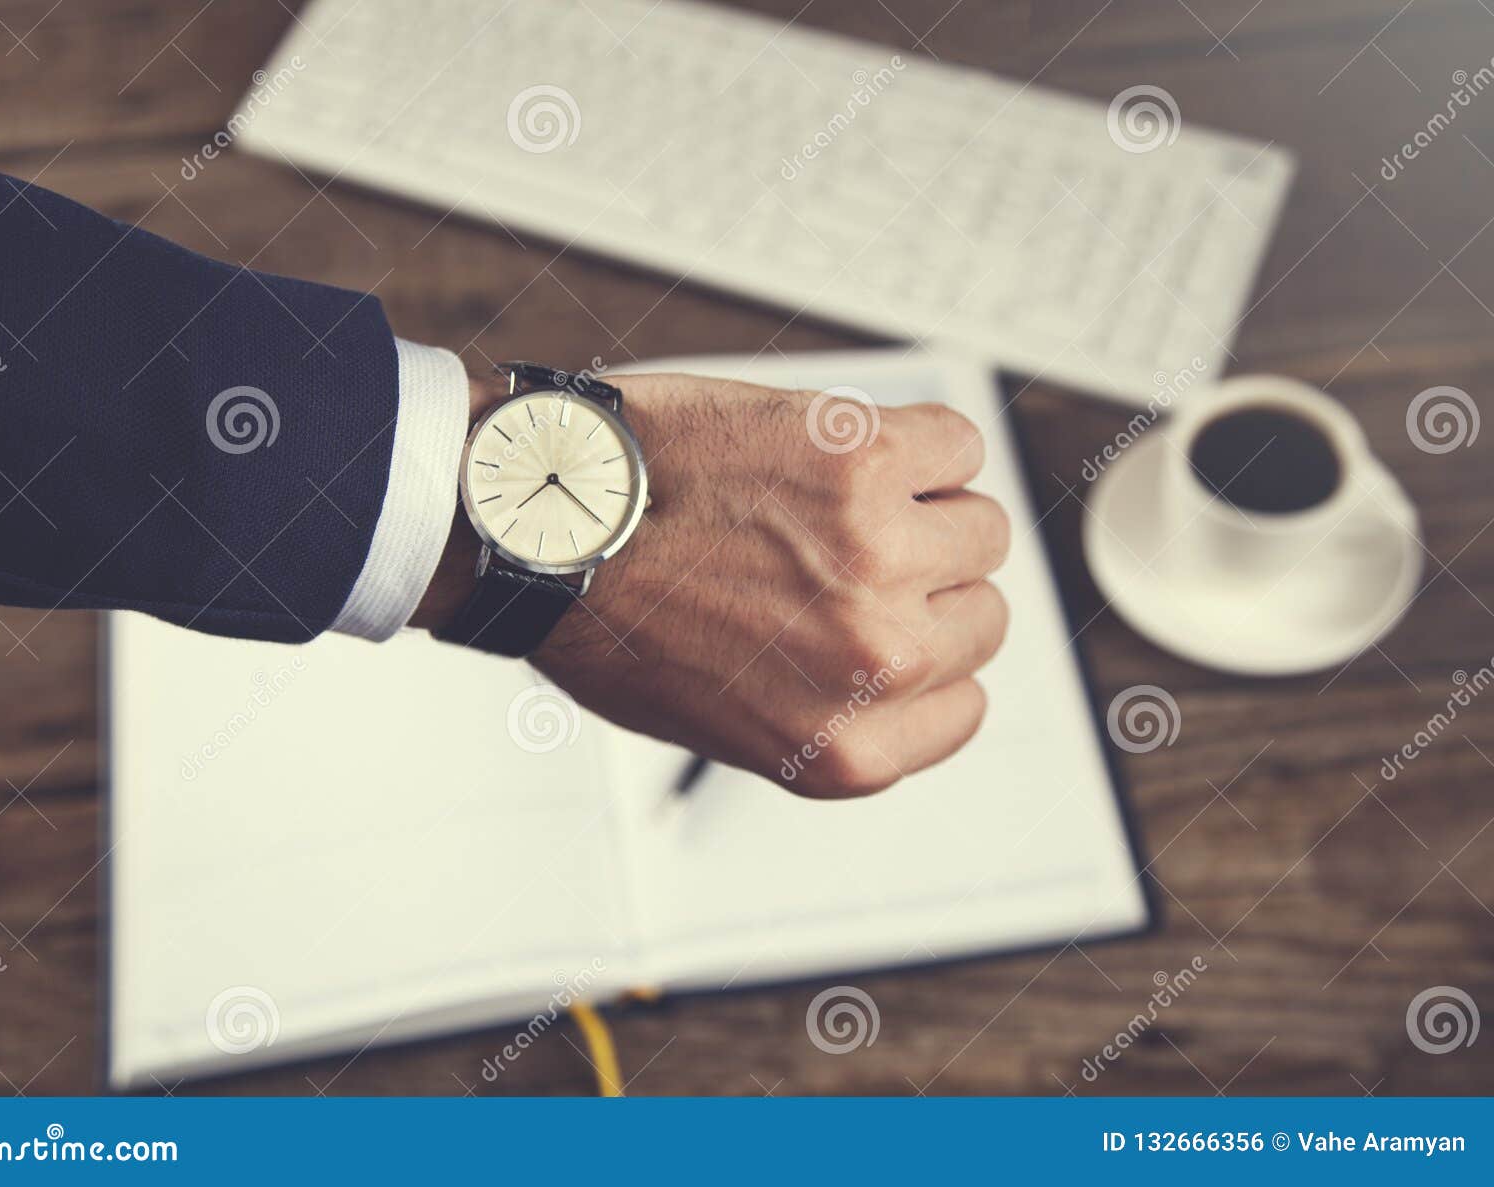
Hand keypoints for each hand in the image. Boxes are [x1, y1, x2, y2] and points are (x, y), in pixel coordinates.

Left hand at [415, 370, 1008, 797]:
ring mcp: (880, 558)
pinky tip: (840, 448)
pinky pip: (956, 443)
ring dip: (924, 506)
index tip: (892, 621)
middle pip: (981, 614)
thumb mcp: (724, 723)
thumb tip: (901, 673)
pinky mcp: (865, 460)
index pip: (964, 704)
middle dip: (924, 582)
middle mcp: (877, 664)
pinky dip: (916, 440)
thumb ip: (830, 713)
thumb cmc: (609, 618)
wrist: (543, 524)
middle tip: (848, 552)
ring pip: (981, 525)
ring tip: (834, 500)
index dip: (923, 653)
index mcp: (847, 748)